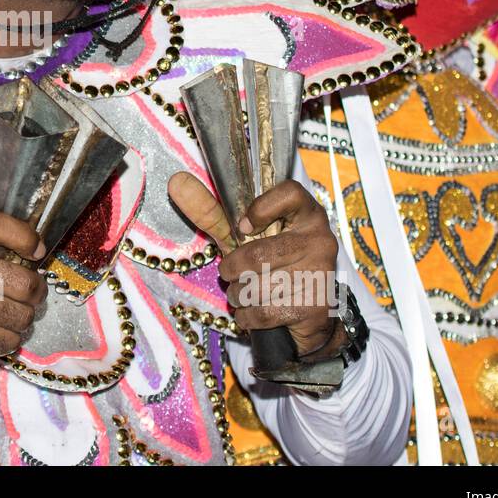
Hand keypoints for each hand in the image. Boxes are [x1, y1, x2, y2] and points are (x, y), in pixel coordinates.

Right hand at [0, 212, 49, 378]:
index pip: (1, 226)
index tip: (34, 252)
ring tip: (6, 314)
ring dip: (21, 318)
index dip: (28, 239)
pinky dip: (6, 338)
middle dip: (34, 292)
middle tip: (27, 294)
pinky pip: (9, 340)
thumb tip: (37, 251)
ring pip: (22, 316)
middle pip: (26, 283)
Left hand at [168, 173, 341, 358]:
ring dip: (239, 294)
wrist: (307, 312)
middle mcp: (320, 240)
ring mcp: (320, 274)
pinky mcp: (315, 307)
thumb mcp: (244, 236)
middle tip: (231, 273)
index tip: (242, 227)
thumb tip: (176, 181)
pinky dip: (247, 316)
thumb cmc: (270, 264)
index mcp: (307, 214)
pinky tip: (251, 311)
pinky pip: (263, 312)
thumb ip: (212, 212)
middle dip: (233, 269)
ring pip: (258, 286)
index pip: (290, 194)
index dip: (260, 209)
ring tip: (244, 293)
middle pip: (259, 253)